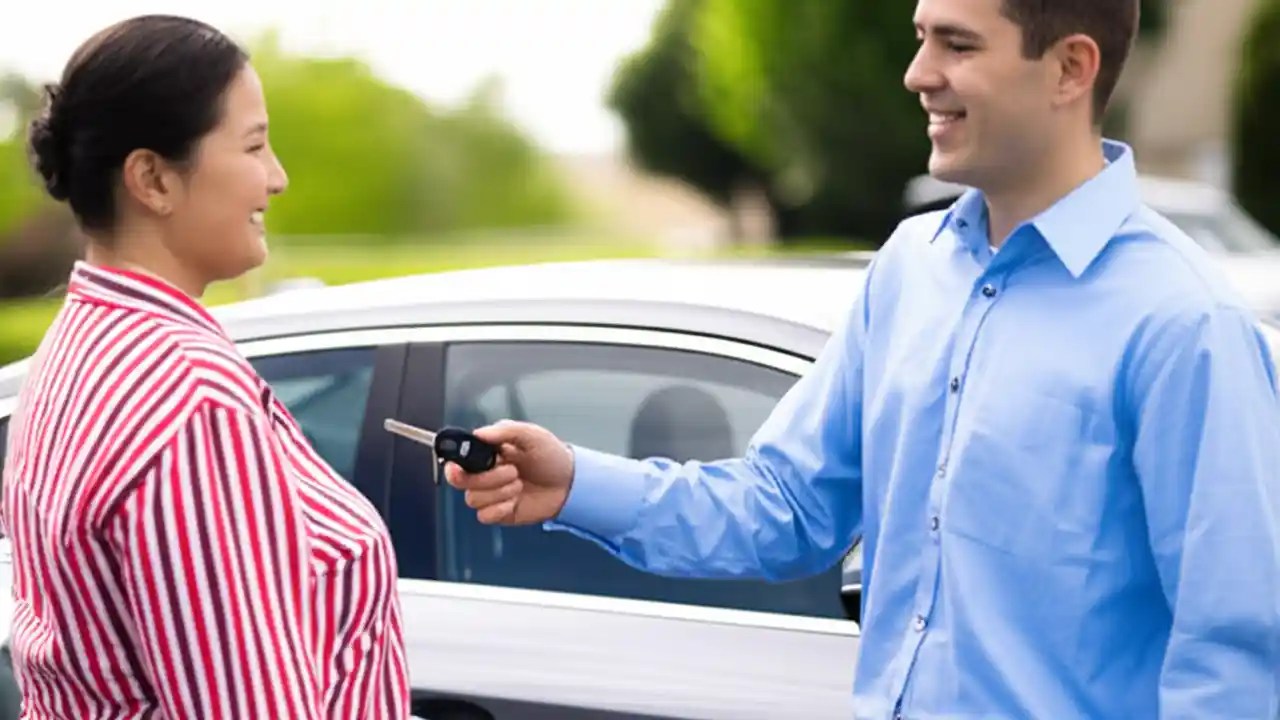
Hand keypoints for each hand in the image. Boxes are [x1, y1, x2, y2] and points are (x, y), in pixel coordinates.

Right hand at [443, 420, 574, 524]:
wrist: (569, 483)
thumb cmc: (551, 456)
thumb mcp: (531, 434)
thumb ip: (505, 430)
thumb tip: (479, 433)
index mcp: (486, 453)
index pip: (456, 460)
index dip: (454, 465)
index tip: (458, 467)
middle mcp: (484, 474)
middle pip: (459, 482)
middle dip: (486, 478)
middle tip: (512, 471)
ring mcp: (490, 495)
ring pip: (473, 499)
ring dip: (500, 491)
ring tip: (520, 484)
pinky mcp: (498, 513)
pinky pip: (484, 516)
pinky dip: (501, 508)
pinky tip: (516, 501)